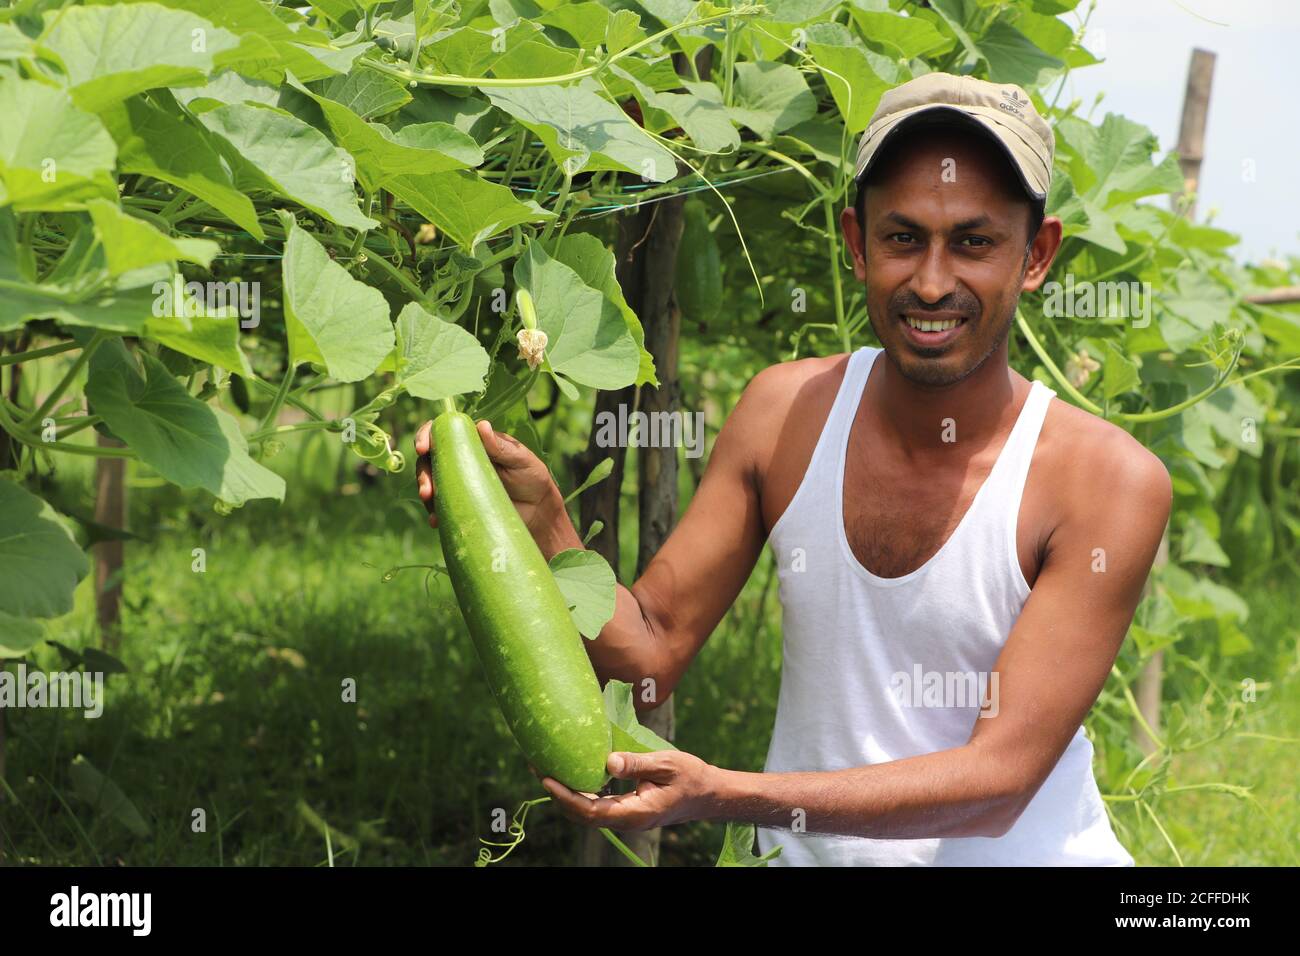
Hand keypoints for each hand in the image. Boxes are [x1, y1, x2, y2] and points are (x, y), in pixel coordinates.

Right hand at [414, 418, 561, 537]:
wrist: (538, 513)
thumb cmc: (532, 478)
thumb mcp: (521, 460)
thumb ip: (501, 446)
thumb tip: (481, 425)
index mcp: (473, 441)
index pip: (443, 431)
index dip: (427, 435)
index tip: (423, 448)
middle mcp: (459, 459)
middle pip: (430, 459)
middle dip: (423, 471)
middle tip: (427, 488)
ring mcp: (456, 483)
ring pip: (430, 482)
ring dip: (425, 490)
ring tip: (430, 502)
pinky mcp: (457, 504)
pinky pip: (439, 506)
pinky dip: (434, 511)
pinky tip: (435, 520)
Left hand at [541, 751, 721, 830]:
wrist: (708, 794)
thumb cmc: (691, 777)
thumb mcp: (667, 764)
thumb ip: (637, 764)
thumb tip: (607, 762)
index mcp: (635, 813)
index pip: (592, 811)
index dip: (566, 797)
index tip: (547, 779)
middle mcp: (627, 819)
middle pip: (583, 814)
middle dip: (558, 794)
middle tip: (537, 768)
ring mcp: (626, 816)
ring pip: (588, 811)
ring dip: (567, 793)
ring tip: (547, 768)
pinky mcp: (626, 809)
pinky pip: (598, 804)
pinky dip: (581, 791)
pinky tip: (573, 773)